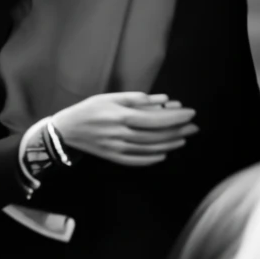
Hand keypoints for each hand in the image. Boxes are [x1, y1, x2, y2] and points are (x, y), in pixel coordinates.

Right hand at [50, 92, 198, 167]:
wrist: (66, 129)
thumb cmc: (91, 108)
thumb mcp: (113, 97)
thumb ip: (139, 99)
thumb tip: (164, 100)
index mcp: (121, 116)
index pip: (156, 119)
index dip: (176, 117)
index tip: (191, 113)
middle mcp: (121, 134)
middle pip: (156, 135)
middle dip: (178, 131)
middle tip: (194, 127)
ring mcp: (117, 148)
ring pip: (150, 149)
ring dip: (170, 145)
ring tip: (184, 139)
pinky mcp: (113, 157)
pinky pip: (136, 161)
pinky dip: (152, 158)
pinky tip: (164, 154)